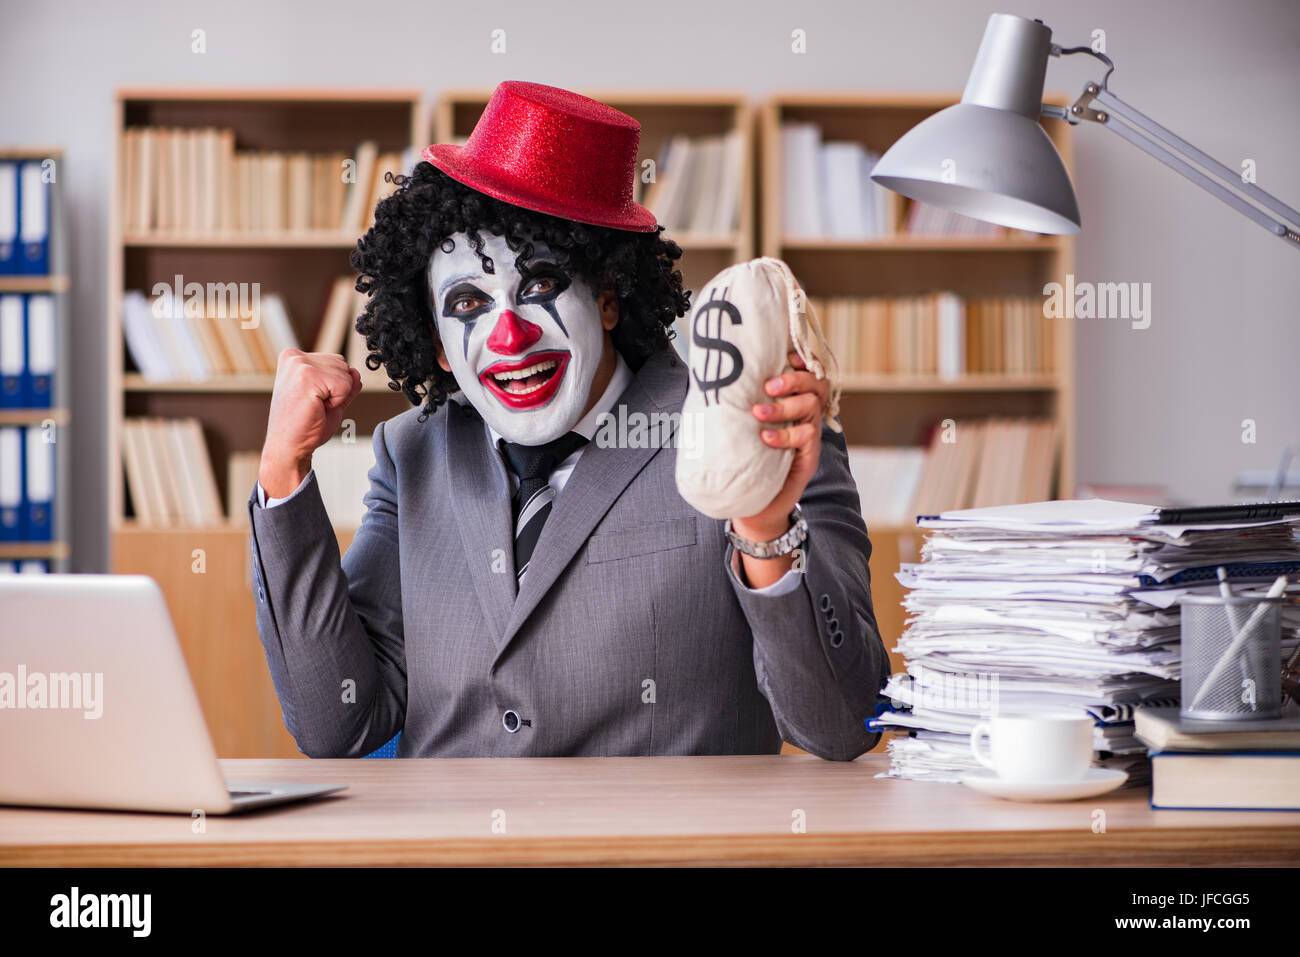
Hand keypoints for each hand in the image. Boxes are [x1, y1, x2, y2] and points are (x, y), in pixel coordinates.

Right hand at [259, 349, 362, 496]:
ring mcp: (299, 365)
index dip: (333, 386)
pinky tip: (317, 408)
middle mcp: (294, 356)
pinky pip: (345, 385)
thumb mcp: (328, 398)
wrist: (289, 447)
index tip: (313, 399)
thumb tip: (356, 372)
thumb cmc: (305, 425)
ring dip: (337, 396)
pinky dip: (337, 401)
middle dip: (337, 389)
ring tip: (315, 406)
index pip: (337, 361)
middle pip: (343, 365)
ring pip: (346, 374)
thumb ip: (343, 383)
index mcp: (294, 357)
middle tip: (315, 405)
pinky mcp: (307, 376)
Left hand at [728, 352, 828, 582]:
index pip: (807, 371)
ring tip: (758, 413)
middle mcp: (805, 415)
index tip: (783, 355)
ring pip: (812, 405)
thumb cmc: (745, 461)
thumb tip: (699, 379)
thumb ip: (731, 404)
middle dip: (793, 379)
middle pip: (816, 383)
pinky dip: (786, 434)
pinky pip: (807, 436)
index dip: (801, 359)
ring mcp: (809, 435)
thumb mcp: (739, 427)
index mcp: (791, 400)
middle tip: (768, 386)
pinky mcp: (808, 457)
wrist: (756, 505)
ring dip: (785, 405)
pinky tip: (766, 438)